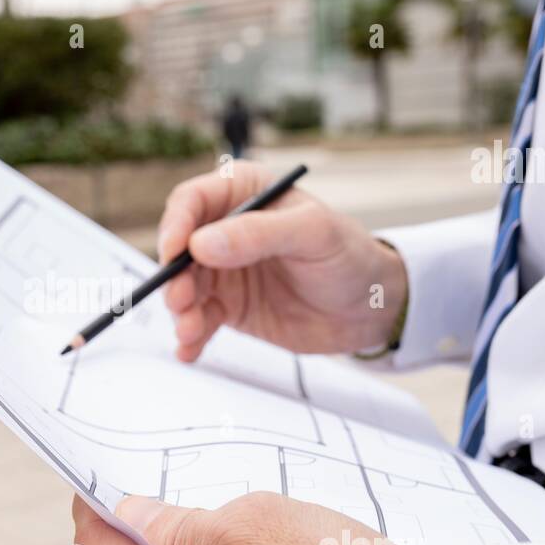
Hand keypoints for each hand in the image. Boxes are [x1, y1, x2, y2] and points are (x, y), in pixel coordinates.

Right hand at [158, 160, 407, 360]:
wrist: (370, 309)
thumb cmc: (349, 256)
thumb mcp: (313, 234)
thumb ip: (257, 234)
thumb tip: (201, 244)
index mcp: (244, 194)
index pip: (193, 201)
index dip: (176, 224)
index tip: (174, 252)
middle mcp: (226, 230)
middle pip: (179, 249)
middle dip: (175, 276)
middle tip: (182, 300)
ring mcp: (224, 271)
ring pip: (184, 287)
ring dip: (181, 310)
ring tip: (191, 330)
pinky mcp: (228, 307)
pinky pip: (199, 320)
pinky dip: (191, 336)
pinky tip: (191, 350)